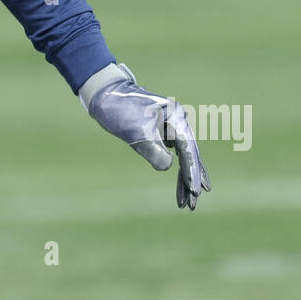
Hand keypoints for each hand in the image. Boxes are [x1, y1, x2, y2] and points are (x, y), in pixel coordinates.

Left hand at [80, 63, 210, 209]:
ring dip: (184, 179)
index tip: (195, 191)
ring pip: (183, 157)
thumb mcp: (135, 132)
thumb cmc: (120, 110)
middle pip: (190, 155)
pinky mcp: (162, 133)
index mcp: (175, 117)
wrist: (105, 94)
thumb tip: (169, 167)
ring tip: (186, 203)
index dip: (192, 172)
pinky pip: (173, 154)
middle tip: (192, 204)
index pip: (188, 149)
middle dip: (191, 179)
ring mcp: (171, 127)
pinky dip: (175, 170)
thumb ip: (153, 150)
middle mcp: (177, 121)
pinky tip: (183, 186)